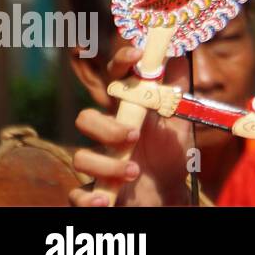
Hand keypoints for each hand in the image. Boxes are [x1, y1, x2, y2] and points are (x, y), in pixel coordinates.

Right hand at [69, 46, 194, 206]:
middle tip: (133, 135)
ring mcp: (97, 162)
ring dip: (107, 165)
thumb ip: (176, 92)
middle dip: (107, 127)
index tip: (136, 55)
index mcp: (125, 112)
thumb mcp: (178, 121)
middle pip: (85, 119)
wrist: (167, 192)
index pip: (114, 82)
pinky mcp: (93, 191)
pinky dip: (87, 197)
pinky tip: (103, 199)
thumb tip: (176, 57)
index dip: (121, 63)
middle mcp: (106, 134)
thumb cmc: (168, 153)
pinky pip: (76, 194)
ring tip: (134, 172)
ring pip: (80, 157)